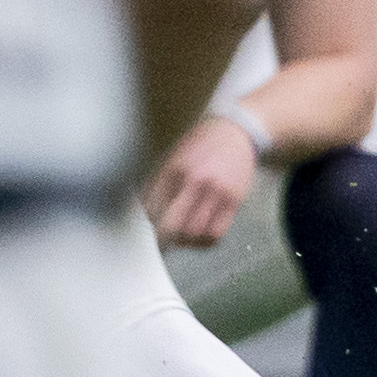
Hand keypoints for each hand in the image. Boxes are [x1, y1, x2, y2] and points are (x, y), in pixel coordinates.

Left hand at [141, 112, 256, 246]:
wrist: (234, 132)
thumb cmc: (198, 145)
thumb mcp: (171, 157)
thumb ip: (157, 184)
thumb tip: (142, 211)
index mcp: (172, 169)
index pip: (151, 207)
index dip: (145, 225)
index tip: (142, 232)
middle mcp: (193, 181)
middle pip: (172, 224)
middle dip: (163, 239)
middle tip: (159, 245)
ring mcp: (216, 192)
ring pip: (195, 233)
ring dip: (184, 242)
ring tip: (180, 239)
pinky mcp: (234, 201)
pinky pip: (217, 233)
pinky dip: (205, 241)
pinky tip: (199, 237)